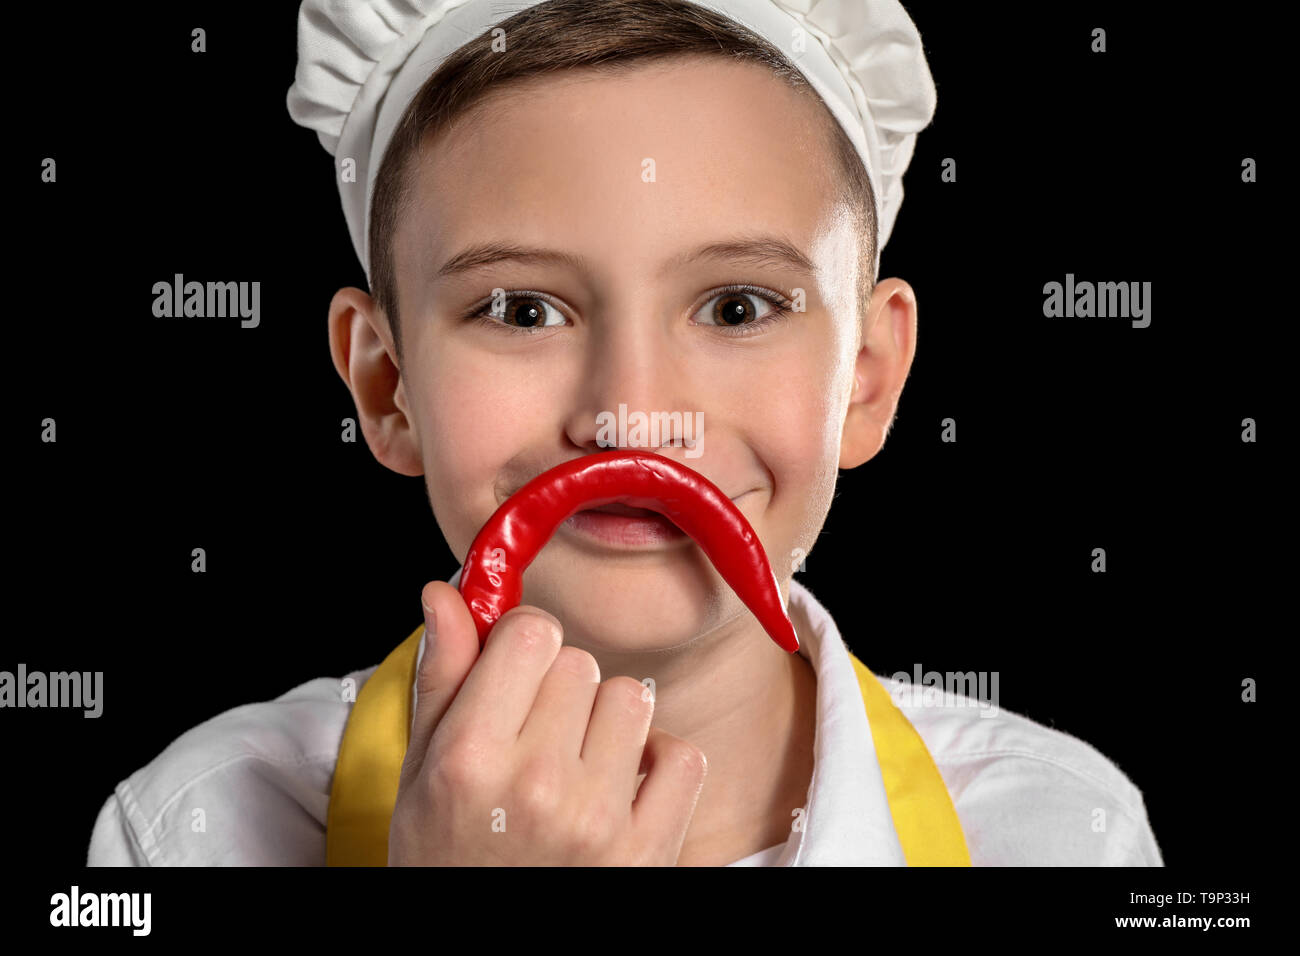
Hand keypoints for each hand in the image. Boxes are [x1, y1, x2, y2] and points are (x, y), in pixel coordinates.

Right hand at [388, 580, 707, 864]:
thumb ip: (440, 678)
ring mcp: (598, 820)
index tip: (515, 668)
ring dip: (608, 719)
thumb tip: (447, 593)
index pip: (532, 633)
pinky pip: (682, 756)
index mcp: (470, 758)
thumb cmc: (445, 861)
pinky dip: (659, 762)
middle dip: (559, 685)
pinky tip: (621, 783)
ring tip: (575, 761)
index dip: (523, 642)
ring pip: (633, 697)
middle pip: (581, 661)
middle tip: (535, 734)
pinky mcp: (646, 852)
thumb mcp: (419, 773)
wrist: (478, 949)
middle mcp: (537, 785)